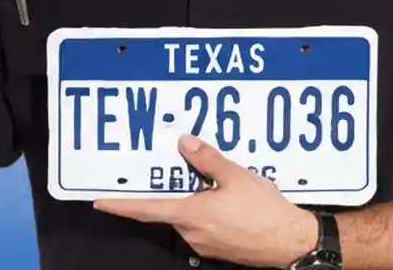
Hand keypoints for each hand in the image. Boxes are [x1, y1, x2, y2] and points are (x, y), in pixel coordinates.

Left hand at [93, 135, 318, 267]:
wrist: (293, 243)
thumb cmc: (266, 212)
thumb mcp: (236, 176)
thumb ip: (207, 159)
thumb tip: (184, 143)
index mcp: (191, 215)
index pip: (145, 209)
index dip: (120, 205)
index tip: (99, 202)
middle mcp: (192, 233)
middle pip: (165, 211)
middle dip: (162, 194)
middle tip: (161, 174)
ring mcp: (205, 244)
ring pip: (185, 218)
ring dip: (187, 202)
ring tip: (202, 182)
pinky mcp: (218, 248)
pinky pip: (201, 227)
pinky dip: (202, 212)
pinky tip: (218, 199)